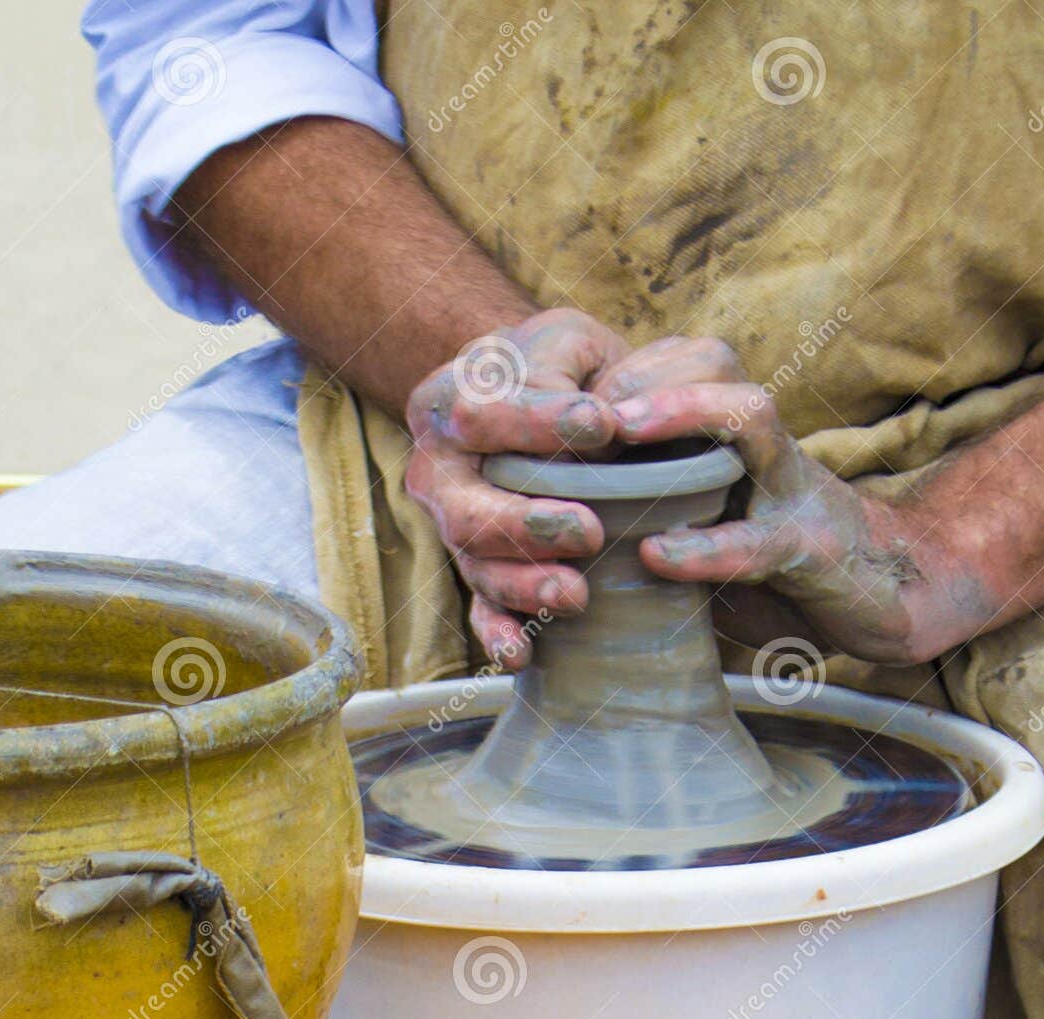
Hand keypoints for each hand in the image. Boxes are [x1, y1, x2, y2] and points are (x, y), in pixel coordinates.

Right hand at [405, 307, 630, 665]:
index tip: (603, 425)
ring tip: (577, 593)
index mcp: (450, 402)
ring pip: (474, 566)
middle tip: (589, 530)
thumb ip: (572, 362)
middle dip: (524, 525)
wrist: (545, 401)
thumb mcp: (568, 339)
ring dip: (524, 584)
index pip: (481, 414)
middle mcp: (440, 471)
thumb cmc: (563, 369)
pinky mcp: (482, 572)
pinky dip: (499, 635)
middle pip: (464, 508)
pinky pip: (480, 611)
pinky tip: (523, 654)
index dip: (539, 424)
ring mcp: (455, 528)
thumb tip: (600, 418)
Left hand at [597, 337, 996, 665]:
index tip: (555, 397)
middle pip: (715, 361)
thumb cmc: (781, 562)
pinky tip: (657, 555)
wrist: (886, 602)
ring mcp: (795, 493)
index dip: (620, 368)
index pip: (682, 361)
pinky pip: (758, 540)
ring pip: (752, 417)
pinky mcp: (815, 552)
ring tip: (619, 430)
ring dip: (684, 411)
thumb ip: (652, 507)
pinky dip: (706, 547)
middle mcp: (767, 449)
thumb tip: (561, 514)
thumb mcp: (710, 523)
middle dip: (643, 371)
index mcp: (736, 437)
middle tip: (577, 403)